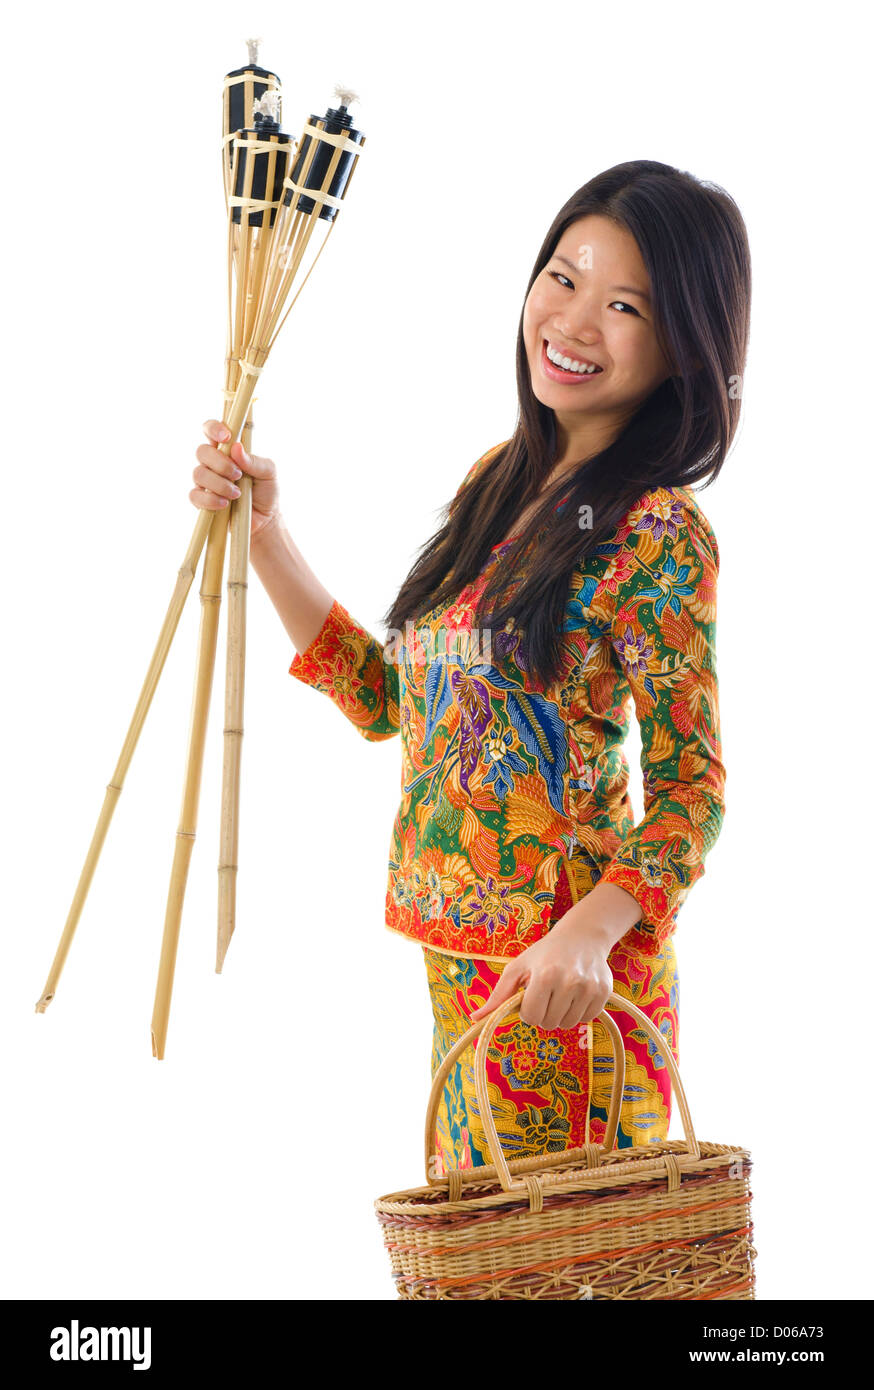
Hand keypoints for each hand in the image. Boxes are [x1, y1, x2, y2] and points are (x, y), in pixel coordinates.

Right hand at [190, 419, 281, 540]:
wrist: (265, 520)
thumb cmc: (267, 491)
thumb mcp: (269, 473)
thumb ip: (254, 460)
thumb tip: (237, 448)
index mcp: (228, 449)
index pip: (211, 429)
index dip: (214, 428)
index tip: (227, 437)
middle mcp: (213, 462)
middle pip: (202, 451)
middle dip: (220, 463)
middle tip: (238, 475)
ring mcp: (206, 481)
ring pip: (198, 473)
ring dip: (219, 484)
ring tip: (237, 494)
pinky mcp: (202, 500)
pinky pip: (195, 496)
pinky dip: (210, 499)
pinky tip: (225, 504)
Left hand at [469, 914, 614, 1038]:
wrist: (582, 935)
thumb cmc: (544, 953)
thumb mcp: (518, 968)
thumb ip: (498, 996)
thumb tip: (475, 1019)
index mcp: (544, 975)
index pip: (532, 1017)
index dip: (528, 1012)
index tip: (531, 998)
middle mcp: (569, 982)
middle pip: (550, 1023)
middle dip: (544, 1013)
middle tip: (547, 994)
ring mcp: (589, 988)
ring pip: (569, 1024)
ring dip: (562, 1014)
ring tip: (561, 993)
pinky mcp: (604, 992)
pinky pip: (588, 1019)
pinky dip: (579, 1011)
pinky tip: (576, 994)